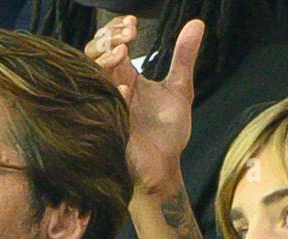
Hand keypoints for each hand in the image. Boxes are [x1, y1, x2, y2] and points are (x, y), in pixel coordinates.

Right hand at [85, 15, 202, 197]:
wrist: (165, 167)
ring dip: (105, 62)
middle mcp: (111, 90)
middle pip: (91, 55)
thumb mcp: (180, 88)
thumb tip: (196, 22)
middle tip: (128, 35)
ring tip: (124, 52)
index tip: (132, 24)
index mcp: (124, 78)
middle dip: (107, 40)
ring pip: (90, 78)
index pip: (109, 44)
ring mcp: (107, 108)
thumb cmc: (167, 133)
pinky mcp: (110, 128)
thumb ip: (183, 56)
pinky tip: (125, 87)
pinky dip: (114, 95)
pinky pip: (102, 108)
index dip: (115, 30)